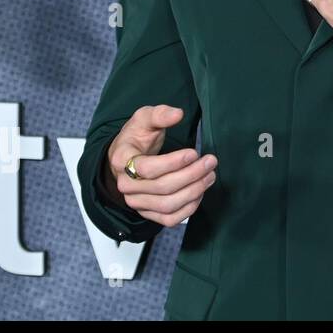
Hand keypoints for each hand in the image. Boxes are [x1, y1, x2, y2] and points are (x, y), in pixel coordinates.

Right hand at [104, 104, 216, 226]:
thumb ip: (160, 114)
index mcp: (122, 160)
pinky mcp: (148, 212)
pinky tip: (200, 192)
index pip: (147, 168)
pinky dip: (188, 209)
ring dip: (194, 191)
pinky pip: (169, 219)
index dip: (173, 162)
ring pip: (167, 205)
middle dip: (192, 175)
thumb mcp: (144, 119)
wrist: (126, 159)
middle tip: (210, 162)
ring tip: (210, 175)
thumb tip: (177, 114)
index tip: (194, 153)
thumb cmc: (137, 138)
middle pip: (162, 187)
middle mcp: (126, 185)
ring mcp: (136, 202)